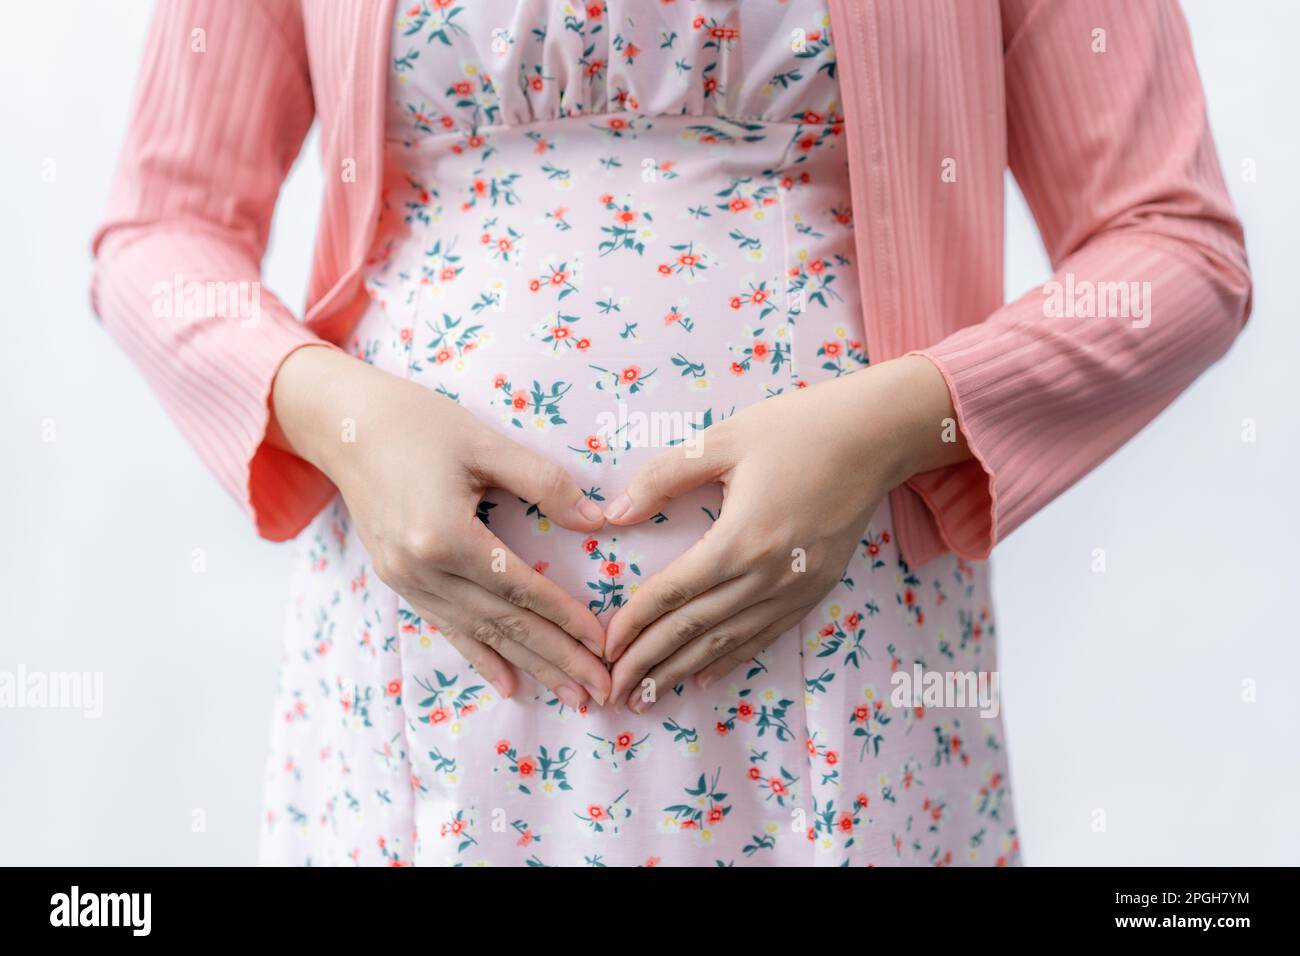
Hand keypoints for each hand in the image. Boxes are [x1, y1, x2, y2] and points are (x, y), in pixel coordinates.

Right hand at [270, 345, 611, 707]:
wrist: (346, 426)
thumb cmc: (419, 424)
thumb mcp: (486, 443)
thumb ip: (544, 482)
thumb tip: (597, 520)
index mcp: (445, 535)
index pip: (520, 589)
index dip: (565, 618)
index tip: (604, 643)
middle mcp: (422, 569)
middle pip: (504, 623)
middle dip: (557, 659)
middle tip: (602, 691)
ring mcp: (406, 581)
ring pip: (480, 634)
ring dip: (529, 667)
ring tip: (572, 696)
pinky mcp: (399, 582)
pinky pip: (448, 628)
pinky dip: (482, 657)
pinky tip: (510, 685)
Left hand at [601, 356, 969, 711]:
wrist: (877, 435)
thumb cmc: (798, 428)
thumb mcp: (722, 440)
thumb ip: (664, 477)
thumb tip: (613, 513)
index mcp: (741, 539)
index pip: (674, 593)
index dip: (635, 622)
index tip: (605, 646)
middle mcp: (769, 574)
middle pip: (696, 629)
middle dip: (650, 663)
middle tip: (615, 691)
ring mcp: (796, 588)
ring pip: (729, 642)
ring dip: (684, 671)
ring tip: (649, 697)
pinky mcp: (817, 590)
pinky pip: (766, 635)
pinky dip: (732, 659)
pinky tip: (705, 677)